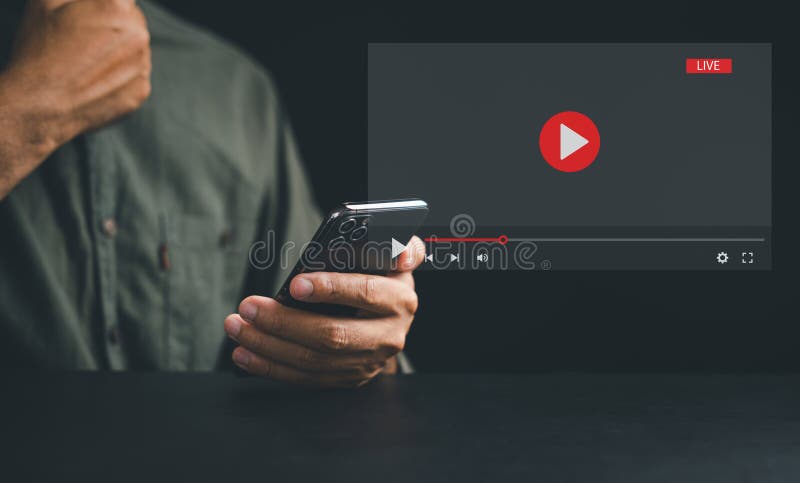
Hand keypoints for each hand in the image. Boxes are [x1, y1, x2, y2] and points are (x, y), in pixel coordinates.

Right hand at [0, 0, 149, 197]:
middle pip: (133, 21)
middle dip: (113, 25)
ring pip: (136, 49)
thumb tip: (91, 1)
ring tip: (87, 62)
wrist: (42, 106)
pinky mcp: (142, 90)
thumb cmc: (39, 51)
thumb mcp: (47, 3)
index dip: (103, 6)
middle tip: (84, 38)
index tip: (91, 15)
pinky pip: (135, 75)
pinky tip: (95, 80)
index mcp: (117, 7)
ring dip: (119, 50)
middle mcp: (138, 34)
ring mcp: (143, 65)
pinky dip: (120, 76)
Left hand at [224, 237, 425, 387]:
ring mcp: (367, 363)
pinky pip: (306, 379)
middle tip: (249, 307)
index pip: (365, 294)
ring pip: (313, 361)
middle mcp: (388, 336)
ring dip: (269, 346)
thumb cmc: (381, 276)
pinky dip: (271, 368)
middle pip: (332, 336)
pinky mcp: (348, 379)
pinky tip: (246, 353)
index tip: (295, 284)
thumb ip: (400, 244)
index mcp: (399, 300)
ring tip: (238, 326)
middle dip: (284, 323)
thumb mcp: (394, 255)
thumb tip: (402, 250)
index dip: (331, 289)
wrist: (390, 314)